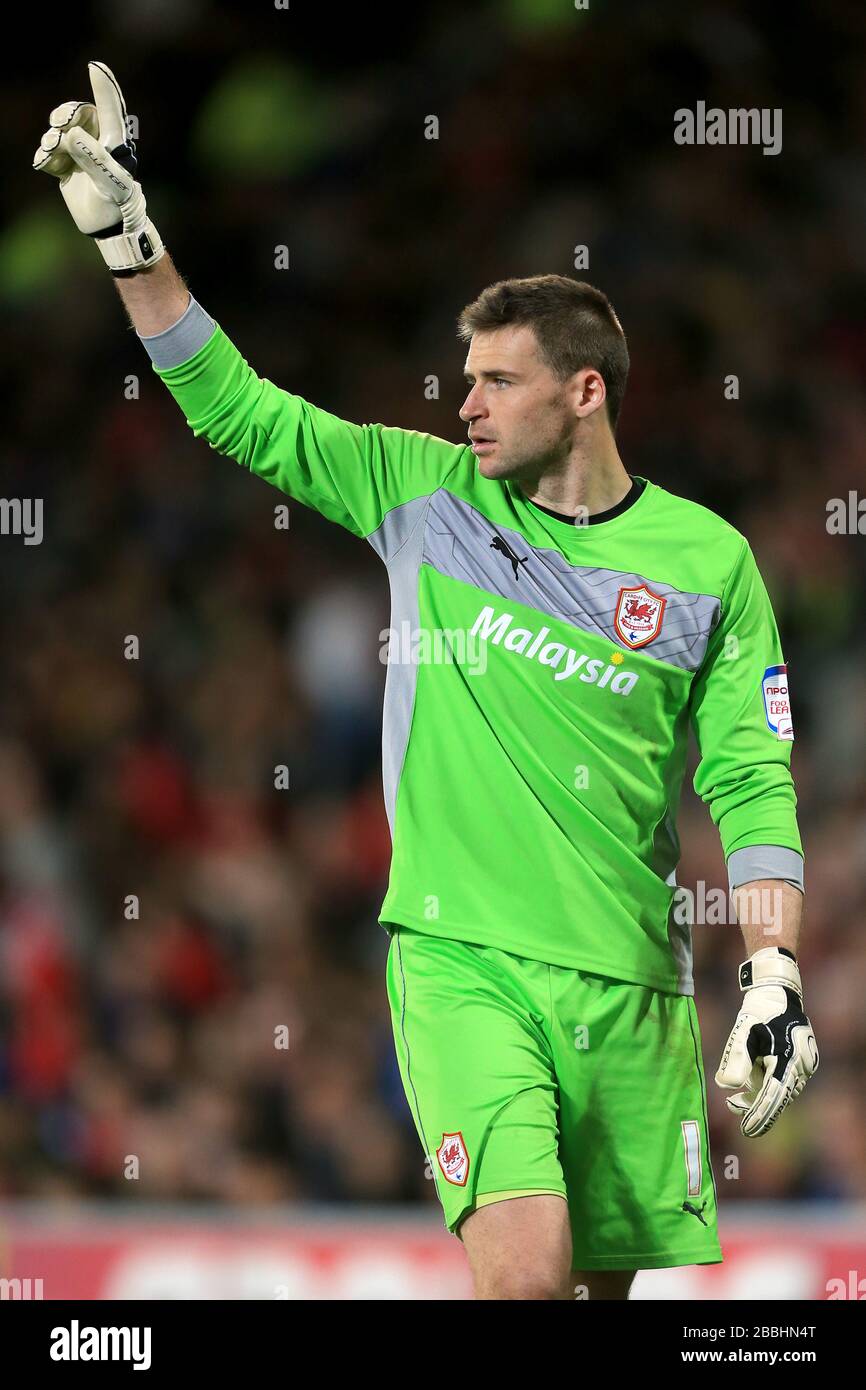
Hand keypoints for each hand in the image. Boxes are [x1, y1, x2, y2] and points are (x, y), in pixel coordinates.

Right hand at [33, 60, 163, 272]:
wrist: (107, 227)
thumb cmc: (117, 204)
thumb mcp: (111, 184)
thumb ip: (93, 159)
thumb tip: (70, 134)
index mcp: (114, 142)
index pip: (109, 109)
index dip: (103, 87)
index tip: (95, 65)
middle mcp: (96, 143)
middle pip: (76, 114)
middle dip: (64, 114)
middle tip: (59, 123)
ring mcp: (79, 154)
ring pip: (58, 132)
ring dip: (51, 138)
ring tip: (53, 151)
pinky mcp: (65, 167)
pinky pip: (47, 153)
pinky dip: (44, 157)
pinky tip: (49, 167)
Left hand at [715, 946, 817, 1136]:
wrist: (778, 995)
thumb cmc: (758, 1012)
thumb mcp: (742, 1032)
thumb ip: (735, 1059)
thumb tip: (725, 1086)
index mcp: (787, 1059)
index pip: (773, 1096)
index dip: (760, 1116)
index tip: (747, 1130)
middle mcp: (801, 1066)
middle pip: (778, 1097)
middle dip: (756, 1106)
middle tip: (732, 1105)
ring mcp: (805, 1065)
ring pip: (781, 1090)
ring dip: (761, 1094)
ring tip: (737, 1094)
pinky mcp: (803, 1063)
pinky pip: (785, 1081)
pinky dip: (769, 1084)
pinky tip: (751, 1080)